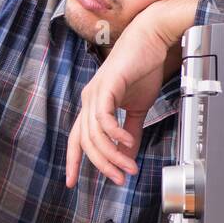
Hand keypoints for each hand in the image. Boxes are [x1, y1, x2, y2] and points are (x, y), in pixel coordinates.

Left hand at [64, 0, 198, 187]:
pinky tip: (128, 142)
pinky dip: (116, 133)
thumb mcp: (137, 108)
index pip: (77, 139)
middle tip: (119, 179)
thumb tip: (128, 154)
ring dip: (113, 154)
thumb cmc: (142, 69)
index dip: (72, 161)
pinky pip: (104, 116)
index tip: (72, 182)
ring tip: (128, 166)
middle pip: (86, 142)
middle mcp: (89, 100)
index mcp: (92, 106)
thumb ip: (130, 131)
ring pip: (95, 133)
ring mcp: (95, 92)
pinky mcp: (106, 85)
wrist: (151, 40)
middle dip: (102, 165)